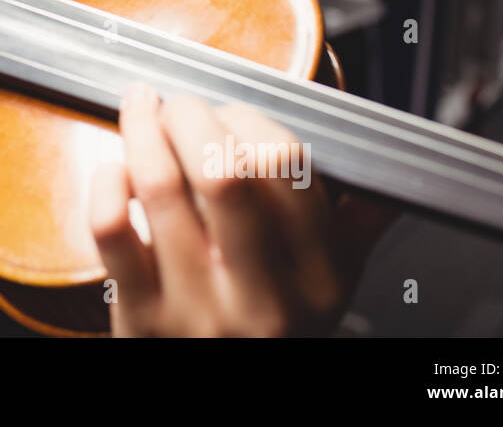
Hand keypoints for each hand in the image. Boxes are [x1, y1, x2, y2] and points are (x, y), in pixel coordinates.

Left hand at [89, 81, 394, 335]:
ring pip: (160, 187)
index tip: (230, 110)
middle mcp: (262, 295)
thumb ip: (357, 223)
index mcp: (319, 276)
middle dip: (192, 114)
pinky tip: (117, 167)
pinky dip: (107, 181)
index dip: (249, 117)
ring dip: (144, 130)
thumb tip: (395, 166)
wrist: (221, 404)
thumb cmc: (271, 330)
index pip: (287, 165)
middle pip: (221, 167)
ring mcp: (197, 308)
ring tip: (142, 109)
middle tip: (180, 104)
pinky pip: (111, 229)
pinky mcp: (139, 317)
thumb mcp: (330, 287)